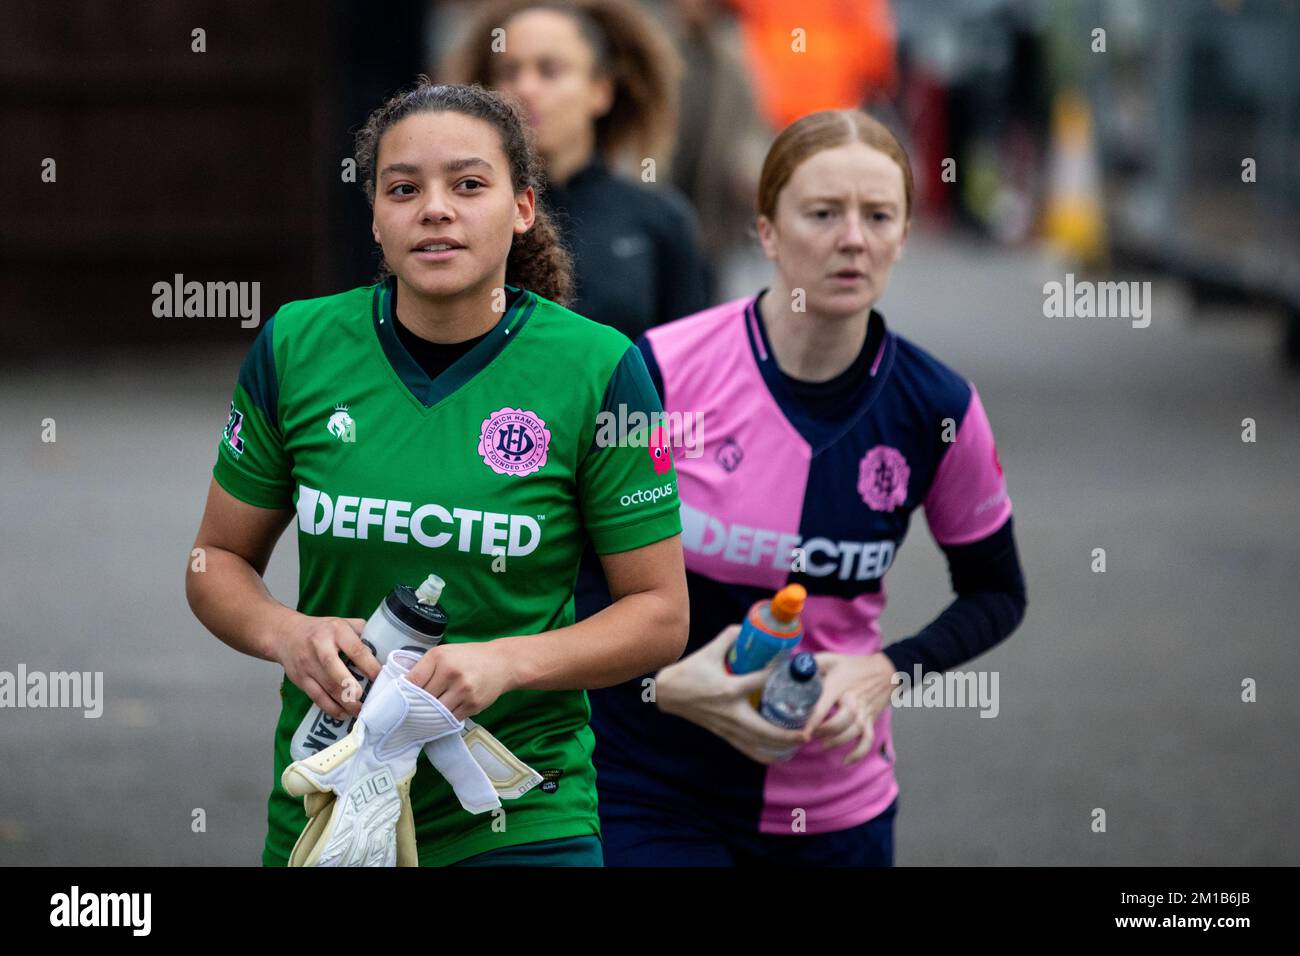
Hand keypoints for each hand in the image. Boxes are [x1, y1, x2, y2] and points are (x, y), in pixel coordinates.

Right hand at [272, 612, 380, 720]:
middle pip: (333, 668)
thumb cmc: (323, 630)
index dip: (368, 664)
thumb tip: (388, 650)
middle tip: (362, 698)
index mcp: (336, 631)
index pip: (354, 648)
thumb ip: (364, 634)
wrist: (286, 634)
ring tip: (359, 712)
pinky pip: (316, 697)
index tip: (380, 677)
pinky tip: (343, 714)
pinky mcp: (300, 679)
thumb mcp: (343, 623)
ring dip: (343, 702)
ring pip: (325, 687)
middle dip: (348, 685)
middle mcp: (320, 647)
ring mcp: (308, 664)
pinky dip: (330, 708)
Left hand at [404, 641, 516, 721]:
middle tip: (406, 713)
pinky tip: (440, 718)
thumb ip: (425, 668)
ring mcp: (463, 690)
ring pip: (436, 712)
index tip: (398, 699)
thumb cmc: (468, 657)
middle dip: (414, 706)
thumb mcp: (444, 653)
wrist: (502, 662)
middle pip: (422, 699)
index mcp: (439, 657)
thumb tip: (401, 688)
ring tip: (421, 718)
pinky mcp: (473, 704)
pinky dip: (444, 720)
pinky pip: (451, 718)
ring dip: (428, 716)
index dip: (403, 692)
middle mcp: (451, 672)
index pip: (412, 681)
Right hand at [655, 624, 806, 764]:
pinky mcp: (723, 734)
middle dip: (788, 733)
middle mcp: (730, 711)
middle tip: (809, 729)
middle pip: (765, 728)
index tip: (794, 668)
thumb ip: (733, 637)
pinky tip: (780, 755)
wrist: (668, 693)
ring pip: (758, 744)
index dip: (779, 674)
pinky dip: (764, 755)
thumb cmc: (690, 669)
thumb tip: (753, 629)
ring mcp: (727, 726)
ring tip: (801, 742)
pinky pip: (747, 749)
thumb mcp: (710, 649)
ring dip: (781, 746)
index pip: (761, 682)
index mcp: (728, 688)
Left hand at [803, 652, 896, 764]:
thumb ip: (813, 663)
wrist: (885, 671)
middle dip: (824, 732)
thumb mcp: (832, 659)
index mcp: (838, 686)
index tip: (803, 733)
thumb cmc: (854, 666)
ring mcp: (863, 713)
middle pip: (839, 723)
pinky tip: (846, 761)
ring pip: (852, 733)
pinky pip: (867, 741)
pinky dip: (858, 753)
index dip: (812, 722)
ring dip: (836, 743)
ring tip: (822, 746)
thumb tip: (793, 667)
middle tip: (810, 736)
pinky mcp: (870, 721)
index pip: (823, 706)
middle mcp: (852, 701)